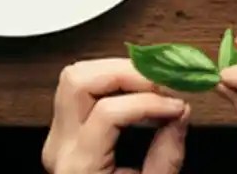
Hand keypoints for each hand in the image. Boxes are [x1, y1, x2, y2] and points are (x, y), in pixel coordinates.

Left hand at [42, 59, 189, 173]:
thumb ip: (167, 155)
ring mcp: (56, 138)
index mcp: (78, 168)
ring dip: (115, 72)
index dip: (148, 102)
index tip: (177, 106)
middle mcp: (59, 148)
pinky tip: (135, 93)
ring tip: (151, 86)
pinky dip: (108, 81)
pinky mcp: (63, 134)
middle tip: (163, 85)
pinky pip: (77, 90)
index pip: (108, 112)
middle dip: (127, 74)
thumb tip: (180, 113)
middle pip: (79, 81)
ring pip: (74, 77)